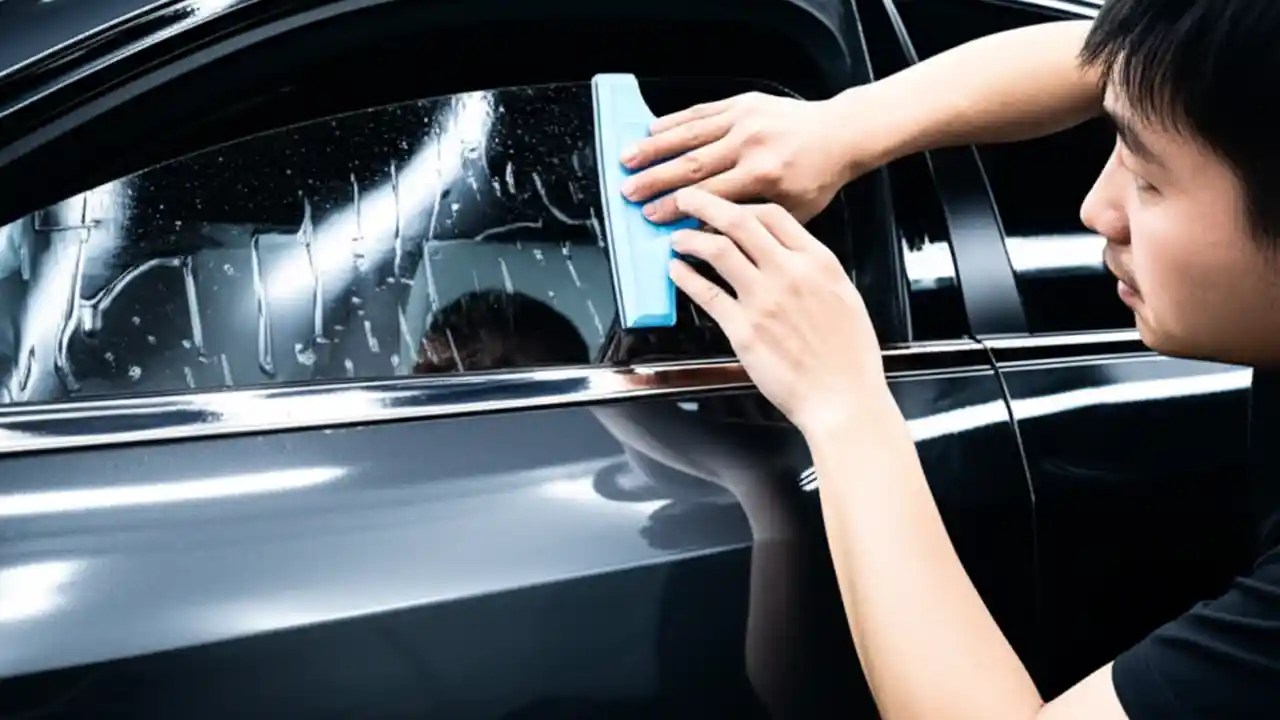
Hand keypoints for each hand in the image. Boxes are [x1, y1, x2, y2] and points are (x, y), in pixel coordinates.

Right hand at [619, 90, 866, 223]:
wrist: (839, 134)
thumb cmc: (815, 179)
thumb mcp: (791, 213)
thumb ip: (749, 221)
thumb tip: (704, 231)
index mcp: (763, 176)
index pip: (709, 194)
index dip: (675, 206)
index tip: (650, 216)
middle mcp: (750, 145)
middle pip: (692, 164)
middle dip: (656, 178)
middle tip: (628, 190)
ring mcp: (745, 120)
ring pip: (690, 134)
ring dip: (655, 147)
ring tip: (627, 158)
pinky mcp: (743, 103)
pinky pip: (702, 112)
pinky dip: (675, 121)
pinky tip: (652, 130)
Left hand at [666, 187, 887, 434]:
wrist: (843, 397)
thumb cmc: (848, 356)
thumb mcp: (844, 296)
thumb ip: (815, 270)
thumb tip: (790, 256)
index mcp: (818, 262)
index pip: (772, 215)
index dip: (742, 205)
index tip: (727, 207)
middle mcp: (789, 273)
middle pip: (738, 221)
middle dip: (705, 204)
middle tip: (686, 200)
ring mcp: (763, 300)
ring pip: (716, 250)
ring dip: (690, 239)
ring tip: (677, 238)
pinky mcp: (743, 329)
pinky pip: (706, 293)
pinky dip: (685, 277)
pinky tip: (677, 271)